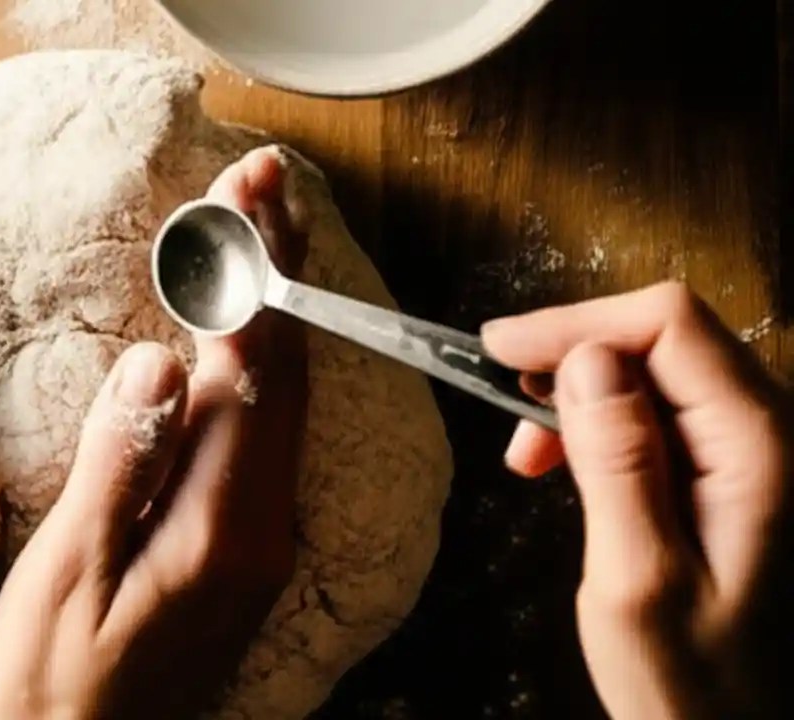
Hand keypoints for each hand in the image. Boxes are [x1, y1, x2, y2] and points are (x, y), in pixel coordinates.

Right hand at [0, 147, 309, 719]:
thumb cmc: (57, 676)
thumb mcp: (69, 576)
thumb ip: (119, 468)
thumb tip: (159, 364)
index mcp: (218, 526)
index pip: (249, 373)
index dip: (249, 277)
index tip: (243, 197)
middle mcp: (259, 524)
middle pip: (286, 372)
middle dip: (278, 269)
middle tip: (264, 182)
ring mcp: (260, 534)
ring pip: (286, 396)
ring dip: (277, 305)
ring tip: (263, 225)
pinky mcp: (245, 541)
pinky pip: (271, 427)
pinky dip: (264, 357)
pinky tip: (250, 325)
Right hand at [484, 283, 791, 718]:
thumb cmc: (696, 687)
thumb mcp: (636, 582)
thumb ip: (618, 463)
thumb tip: (585, 361)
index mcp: (761, 450)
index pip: (670, 327)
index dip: (576, 324)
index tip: (498, 350)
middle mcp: (773, 434)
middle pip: (667, 339)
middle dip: (574, 356)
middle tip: (501, 400)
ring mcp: (758, 454)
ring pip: (661, 373)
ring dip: (582, 393)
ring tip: (529, 453)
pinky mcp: (737, 475)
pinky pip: (667, 415)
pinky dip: (604, 424)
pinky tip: (566, 463)